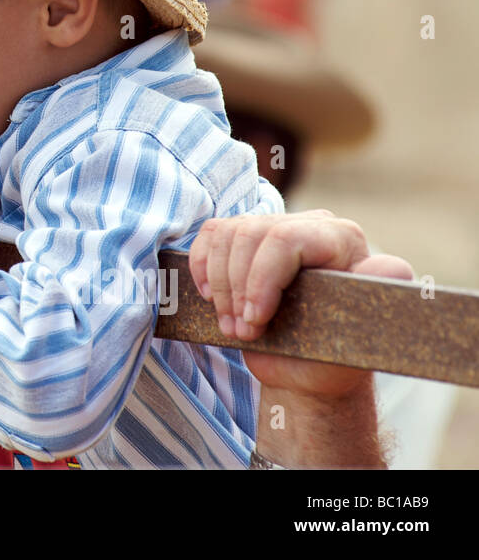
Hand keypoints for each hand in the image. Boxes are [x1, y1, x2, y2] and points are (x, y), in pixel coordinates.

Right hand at [188, 208, 413, 397]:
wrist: (304, 371)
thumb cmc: (332, 358)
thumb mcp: (358, 338)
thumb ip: (376, 299)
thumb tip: (391, 268)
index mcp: (342, 240)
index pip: (286, 238)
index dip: (260, 279)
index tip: (254, 321)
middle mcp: (311, 224)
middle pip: (250, 234)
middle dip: (236, 288)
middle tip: (242, 332)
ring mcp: (275, 226)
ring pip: (226, 235)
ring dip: (218, 287)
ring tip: (233, 327)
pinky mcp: (245, 238)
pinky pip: (210, 236)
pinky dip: (202, 268)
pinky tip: (211, 299)